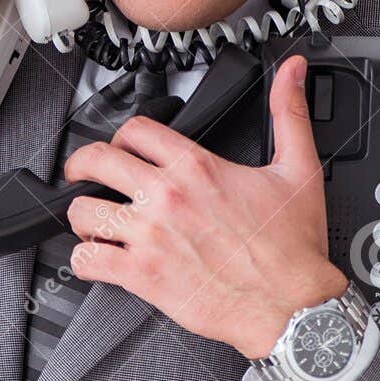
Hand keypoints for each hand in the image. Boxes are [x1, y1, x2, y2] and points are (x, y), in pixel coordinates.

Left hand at [60, 54, 348, 380]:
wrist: (291, 307)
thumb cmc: (291, 249)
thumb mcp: (298, 169)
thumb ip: (288, 113)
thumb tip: (292, 73)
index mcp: (196, 167)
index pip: (134, 130)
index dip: (122, 135)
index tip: (122, 146)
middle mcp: (166, 197)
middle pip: (95, 162)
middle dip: (81, 165)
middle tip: (81, 173)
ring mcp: (150, 236)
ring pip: (83, 211)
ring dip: (82, 214)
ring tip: (91, 218)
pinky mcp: (142, 275)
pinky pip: (87, 260)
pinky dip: (84, 259)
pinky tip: (95, 257)